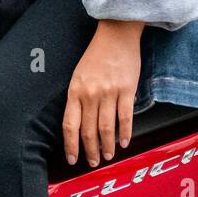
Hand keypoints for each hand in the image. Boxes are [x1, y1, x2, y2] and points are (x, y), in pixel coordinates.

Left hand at [62, 20, 143, 166]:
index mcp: (75, 91)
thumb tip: (79, 123)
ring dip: (106, 146)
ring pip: (107, 128)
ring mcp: (109, 92)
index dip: (71, 145)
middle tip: (92, 163)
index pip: (70, 125)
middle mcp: (91, 94)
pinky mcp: (127, 90)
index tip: (72, 158)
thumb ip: (78, 97)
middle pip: (89, 131)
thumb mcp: (79, 74)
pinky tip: (124, 142)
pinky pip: (125, 118)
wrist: (117, 34)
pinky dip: (125, 133)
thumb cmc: (97, 54)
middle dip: (90, 151)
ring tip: (107, 156)